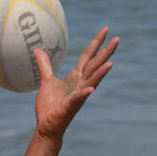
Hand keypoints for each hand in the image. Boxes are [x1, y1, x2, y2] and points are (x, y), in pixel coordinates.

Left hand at [34, 26, 117, 141]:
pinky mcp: (70, 106)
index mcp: (76, 77)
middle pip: (95, 65)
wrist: (47, 126)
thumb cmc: (50, 106)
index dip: (96, 43)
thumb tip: (38, 49)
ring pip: (92, 81)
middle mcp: (81, 84)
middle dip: (106, 52)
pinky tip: (91, 89)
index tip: (106, 29)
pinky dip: (85, 93)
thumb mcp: (46, 81)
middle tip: (118, 38)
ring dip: (101, 72)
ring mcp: (78, 95)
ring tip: (111, 62)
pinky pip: (78, 98)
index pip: (88, 56)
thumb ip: (45, 65)